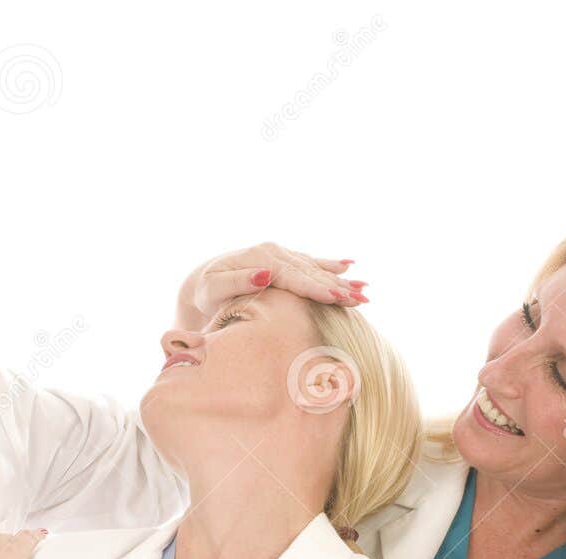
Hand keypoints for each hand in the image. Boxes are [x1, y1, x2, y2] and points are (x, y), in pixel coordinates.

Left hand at [177, 243, 365, 329]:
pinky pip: (310, 264)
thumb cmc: (205, 292)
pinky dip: (330, 265)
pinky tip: (348, 265)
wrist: (200, 284)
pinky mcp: (283, 262)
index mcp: (260, 258)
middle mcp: (273, 253)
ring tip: (364, 290)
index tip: (337, 297)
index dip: (316, 287)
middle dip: (337, 286)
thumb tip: (265, 274)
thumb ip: (237, 281)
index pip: (294, 276)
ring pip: (315, 268)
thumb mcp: (212, 288)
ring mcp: (280, 256)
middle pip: (310, 272)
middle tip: (361, 299)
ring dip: (340, 280)